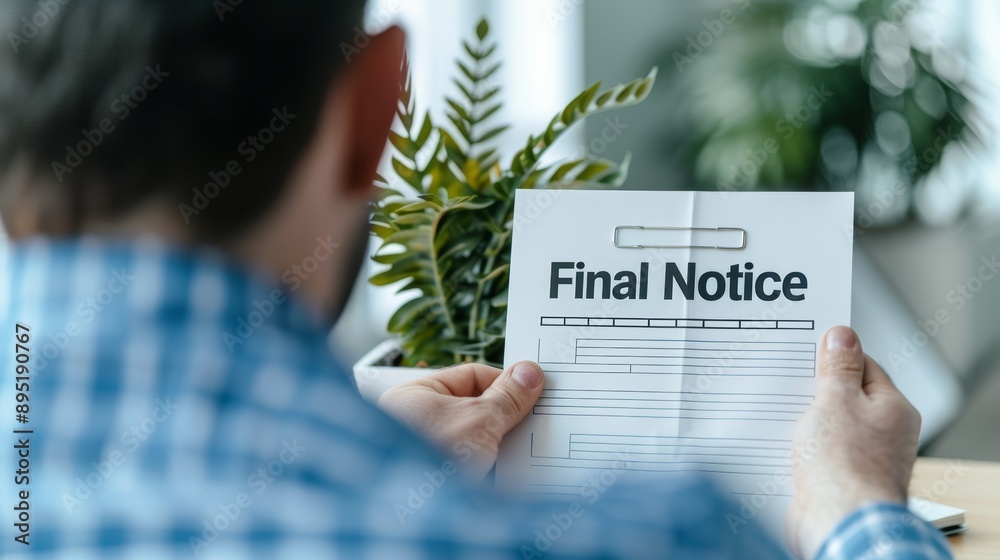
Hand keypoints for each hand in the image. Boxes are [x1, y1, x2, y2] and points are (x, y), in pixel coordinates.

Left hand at [377, 361, 544, 478]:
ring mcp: (430, 456)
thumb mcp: (478, 420)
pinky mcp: (442, 485)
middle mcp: (420, 424)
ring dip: (502, 447)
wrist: (415, 520)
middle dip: (506, 418)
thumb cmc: (429, 459)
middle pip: (476, 409)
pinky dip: (494, 470)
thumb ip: (506, 397)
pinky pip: (476, 468)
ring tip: (530, 450)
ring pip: (478, 442)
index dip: (504, 382)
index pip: (471, 376)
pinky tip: (516, 475)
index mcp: (417, 396)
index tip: (534, 390)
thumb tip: (528, 373)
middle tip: (537, 421)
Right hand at [786, 326, 920, 558]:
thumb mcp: (836, 400)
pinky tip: (784, 445)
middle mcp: (884, 434)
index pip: (865, 367)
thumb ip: (838, 368)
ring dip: (806, 421)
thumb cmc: (844, 465)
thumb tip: (843, 336)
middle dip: (816, 390)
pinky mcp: (842, 480)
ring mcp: (864, 459)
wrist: (839, 522)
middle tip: (790, 381)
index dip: (835, 356)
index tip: (809, 348)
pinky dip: (802, 446)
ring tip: (783, 415)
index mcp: (893, 409)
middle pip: (847, 397)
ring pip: (830, 426)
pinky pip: (820, 452)